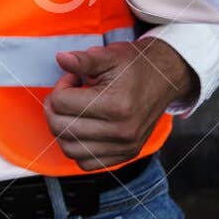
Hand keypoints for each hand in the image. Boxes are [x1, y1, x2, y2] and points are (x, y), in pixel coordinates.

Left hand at [43, 37, 197, 170]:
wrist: (164, 78)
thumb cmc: (137, 66)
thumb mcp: (110, 55)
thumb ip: (83, 60)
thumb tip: (61, 59)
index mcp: (116, 105)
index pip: (61, 102)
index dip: (61, 86)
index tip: (73, 79)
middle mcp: (122, 131)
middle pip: (61, 127)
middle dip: (55, 107)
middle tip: (68, 94)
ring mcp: (124, 146)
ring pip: (69, 149)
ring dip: (62, 129)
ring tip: (74, 111)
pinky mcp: (126, 154)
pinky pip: (86, 163)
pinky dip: (77, 148)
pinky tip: (82, 128)